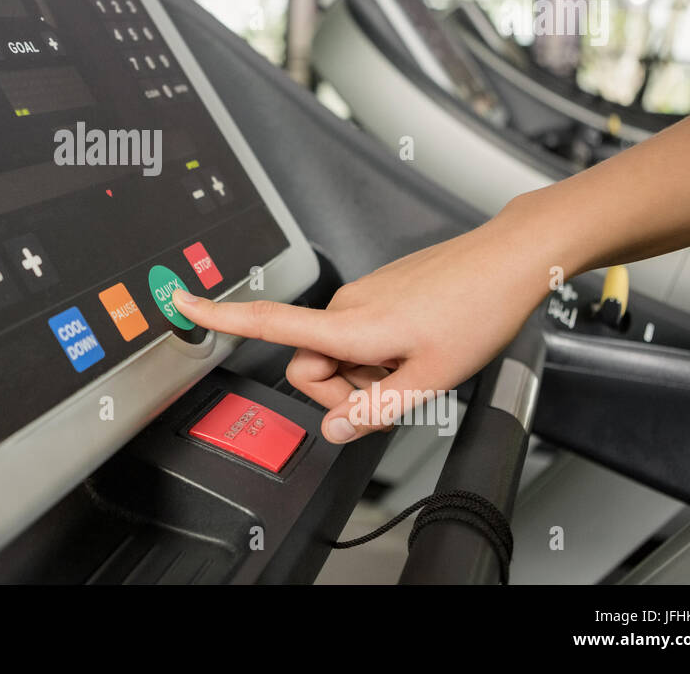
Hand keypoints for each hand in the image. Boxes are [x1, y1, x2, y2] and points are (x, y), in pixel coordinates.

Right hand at [171, 204, 554, 442]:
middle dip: (338, 388)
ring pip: (337, 350)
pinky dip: (378, 352)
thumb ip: (375, 410)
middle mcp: (348, 304)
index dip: (219, 316)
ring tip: (413, 366)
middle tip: (390, 393)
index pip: (268, 322)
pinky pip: (358, 332)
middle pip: (308, 361)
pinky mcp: (379, 291)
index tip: (180, 303)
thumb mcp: (431, 379)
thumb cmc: (477, 309)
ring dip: (364, 372)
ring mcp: (364, 295)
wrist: (509, 261)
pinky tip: (417, 347)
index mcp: (352, 325)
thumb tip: (333, 428)